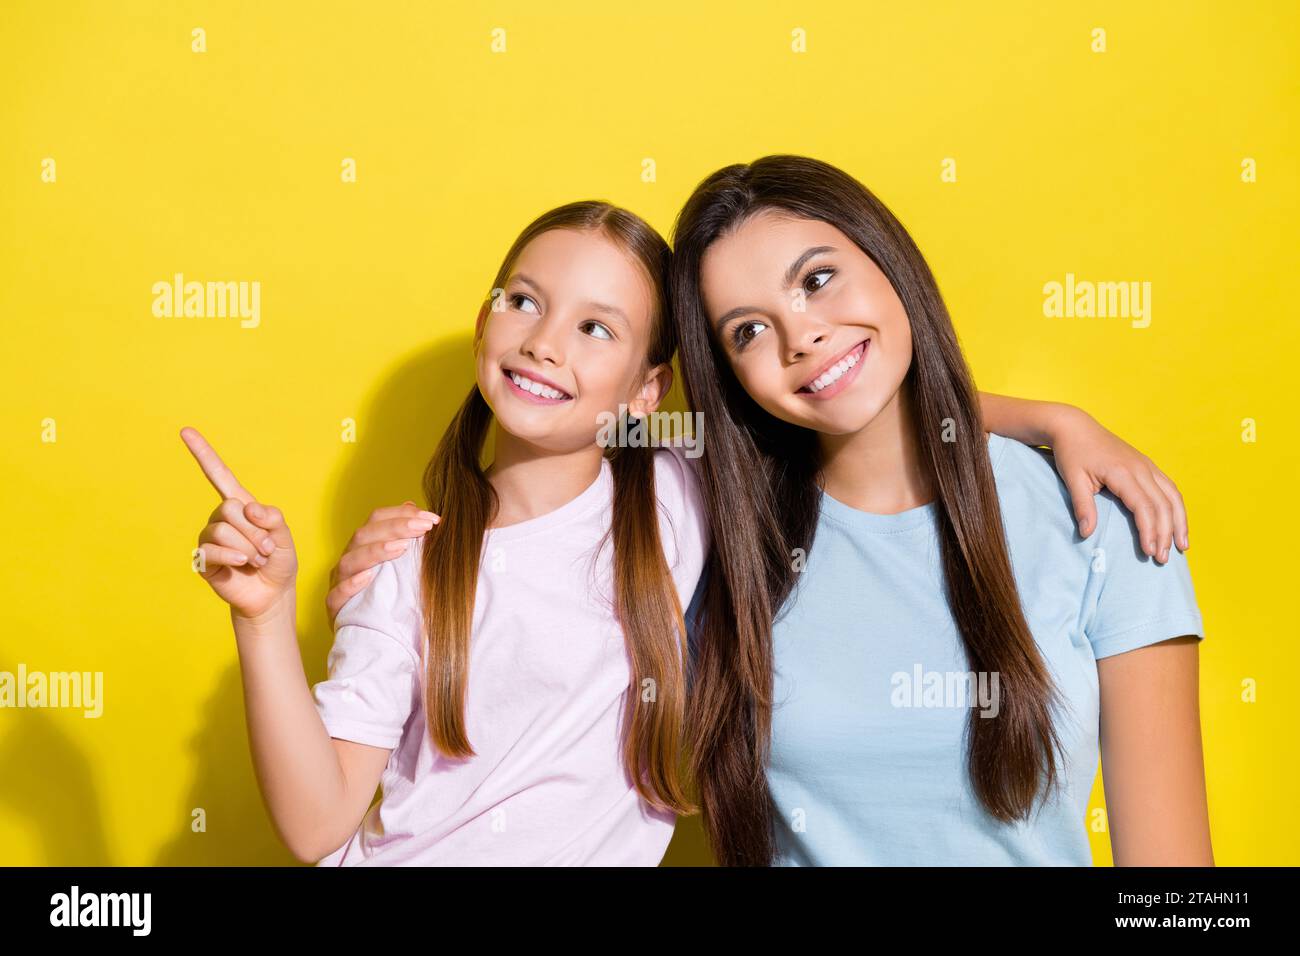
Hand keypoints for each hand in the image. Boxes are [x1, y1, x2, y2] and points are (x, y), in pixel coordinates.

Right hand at [181, 426, 298, 620]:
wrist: (272, 593)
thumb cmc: (279, 562)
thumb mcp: (285, 536)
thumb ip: (272, 518)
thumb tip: (248, 509)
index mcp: (241, 506)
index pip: (219, 475)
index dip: (203, 453)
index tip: (186, 430)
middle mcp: (221, 518)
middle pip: (230, 508)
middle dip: (256, 531)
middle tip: (267, 549)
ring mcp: (210, 538)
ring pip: (223, 530)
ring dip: (249, 547)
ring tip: (257, 559)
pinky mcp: (204, 559)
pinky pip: (212, 550)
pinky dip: (233, 556)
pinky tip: (241, 563)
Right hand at [325, 501, 438, 626]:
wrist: (368, 632)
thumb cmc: (386, 592)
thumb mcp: (399, 563)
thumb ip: (404, 535)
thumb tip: (412, 505)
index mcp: (364, 545)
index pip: (377, 519)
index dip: (402, 514)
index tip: (433, 519)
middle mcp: (350, 559)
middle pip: (364, 535)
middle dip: (395, 527)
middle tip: (424, 528)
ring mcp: (340, 582)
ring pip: (350, 561)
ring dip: (376, 551)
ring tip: (401, 548)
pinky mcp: (336, 608)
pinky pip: (337, 594)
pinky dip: (352, 584)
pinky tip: (369, 577)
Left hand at [1048, 407, 1187, 563]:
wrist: (1075, 427)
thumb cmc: (1072, 454)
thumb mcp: (1073, 480)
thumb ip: (1083, 507)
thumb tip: (1087, 534)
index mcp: (1122, 472)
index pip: (1144, 507)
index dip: (1149, 531)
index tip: (1149, 552)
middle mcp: (1141, 468)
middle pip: (1162, 505)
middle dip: (1165, 533)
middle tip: (1162, 559)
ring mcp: (1147, 465)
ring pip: (1172, 496)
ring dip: (1179, 522)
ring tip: (1181, 547)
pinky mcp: (1147, 465)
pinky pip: (1169, 487)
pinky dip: (1176, 507)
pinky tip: (1178, 523)